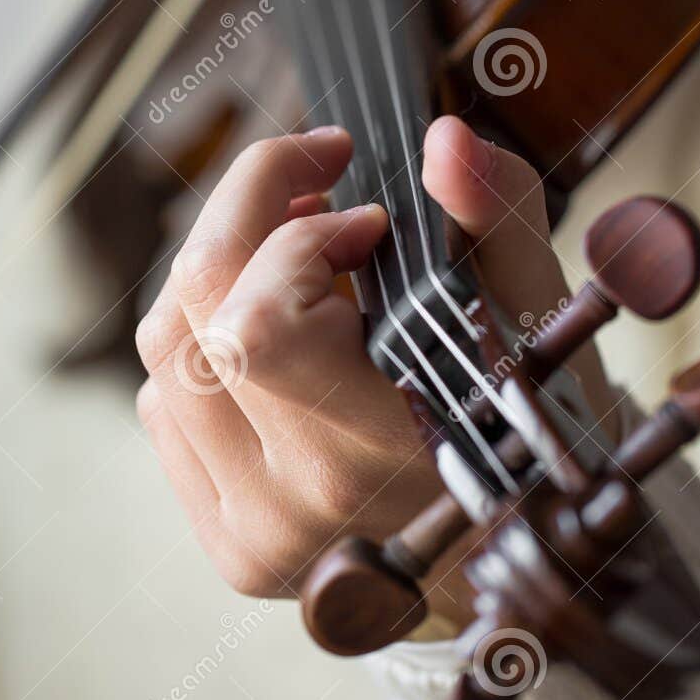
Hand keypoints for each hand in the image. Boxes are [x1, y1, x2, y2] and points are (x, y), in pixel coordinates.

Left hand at [136, 116, 613, 609]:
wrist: (519, 556)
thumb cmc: (529, 421)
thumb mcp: (536, 309)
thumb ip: (496, 216)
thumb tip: (443, 143)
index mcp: (389, 454)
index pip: (260, 322)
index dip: (298, 234)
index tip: (365, 218)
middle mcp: (302, 509)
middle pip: (194, 318)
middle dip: (243, 216)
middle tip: (312, 188)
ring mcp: (253, 535)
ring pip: (164, 351)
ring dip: (220, 274)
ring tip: (295, 251)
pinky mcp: (225, 544)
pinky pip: (164, 404)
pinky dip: (207, 343)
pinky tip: (280, 336)